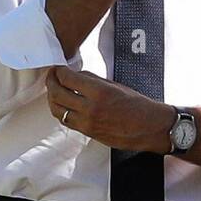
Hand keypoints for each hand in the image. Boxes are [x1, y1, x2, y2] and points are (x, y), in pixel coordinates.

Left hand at [45, 67, 173, 153]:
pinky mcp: (87, 133)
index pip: (68, 79)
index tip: (58, 68)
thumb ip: (92, 80)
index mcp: (99, 92)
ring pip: (58, 110)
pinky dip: (60, 111)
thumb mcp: (115, 85)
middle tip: (51, 76)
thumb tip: (75, 76)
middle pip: (58, 94)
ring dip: (52, 98)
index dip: (59, 71)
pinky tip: (62, 104)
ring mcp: (87, 123)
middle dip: (51, 82)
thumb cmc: (137, 105)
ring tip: (53, 89)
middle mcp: (90, 108)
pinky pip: (66, 121)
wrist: (149, 127)